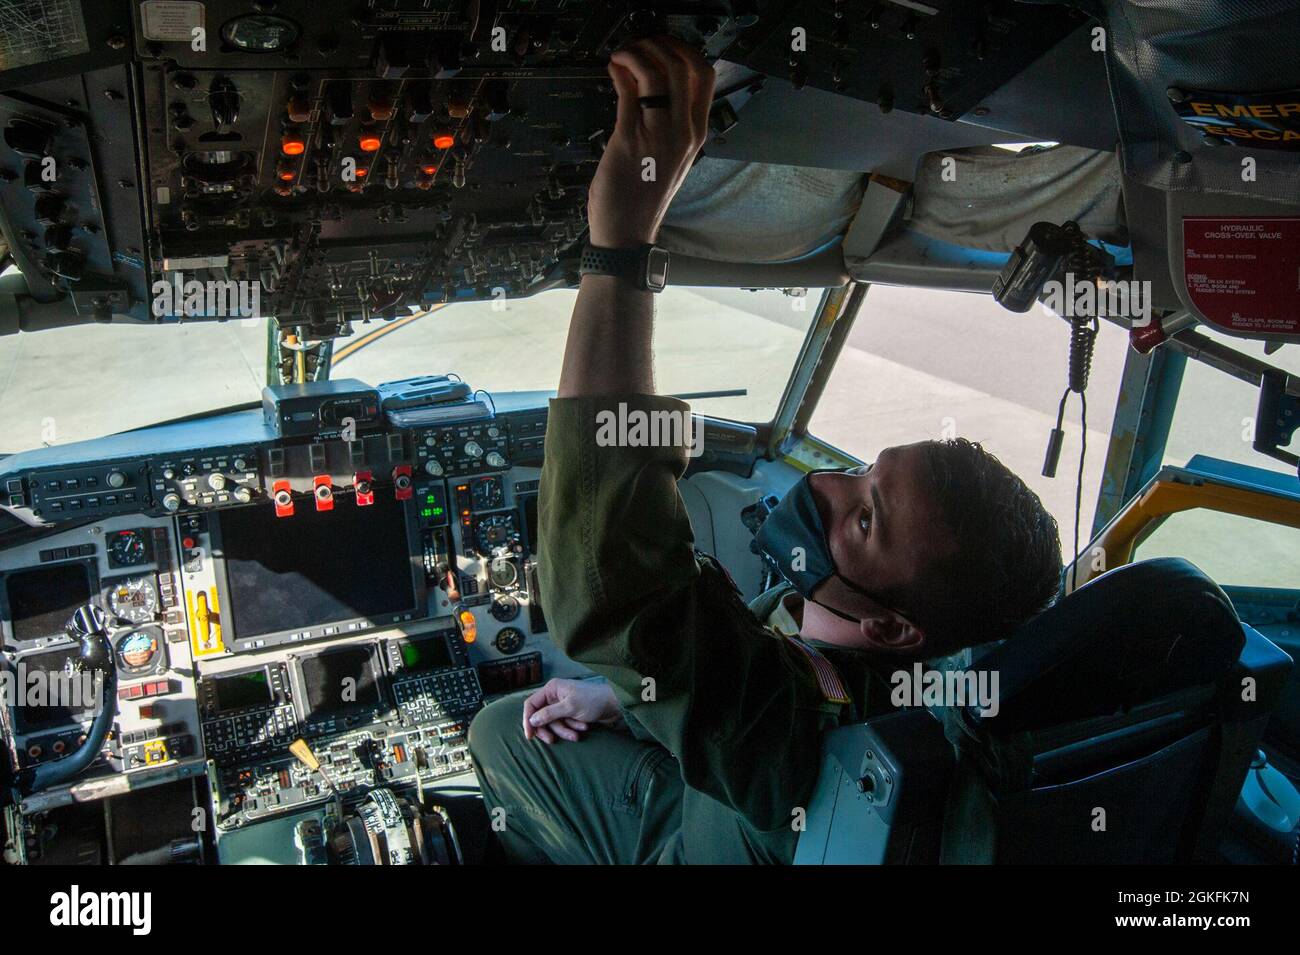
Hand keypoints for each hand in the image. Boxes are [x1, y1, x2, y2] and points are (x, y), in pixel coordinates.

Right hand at [522, 678, 621, 743]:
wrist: (615, 706)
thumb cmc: (593, 701)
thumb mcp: (570, 707)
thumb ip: (549, 714)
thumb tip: (532, 720)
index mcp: (552, 689)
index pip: (531, 704)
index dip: (528, 720)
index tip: (530, 735)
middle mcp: (554, 696)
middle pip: (540, 717)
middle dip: (549, 729)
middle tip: (552, 740)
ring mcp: (562, 705)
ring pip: (553, 723)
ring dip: (564, 730)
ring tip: (577, 734)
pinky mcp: (570, 714)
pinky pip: (564, 724)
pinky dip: (571, 728)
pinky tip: (583, 728)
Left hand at [586, 35, 714, 248]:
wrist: (627, 232)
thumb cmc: (643, 197)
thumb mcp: (668, 156)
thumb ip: (666, 121)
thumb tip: (652, 82)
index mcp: (695, 134)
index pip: (705, 76)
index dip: (685, 51)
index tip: (665, 47)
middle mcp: (681, 132)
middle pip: (683, 66)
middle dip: (659, 44)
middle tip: (640, 45)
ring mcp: (657, 134)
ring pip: (657, 73)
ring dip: (637, 53)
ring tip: (623, 54)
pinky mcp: (629, 138)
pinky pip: (629, 91)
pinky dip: (620, 71)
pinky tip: (613, 69)